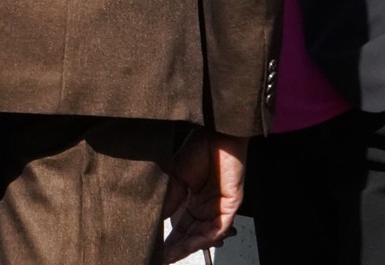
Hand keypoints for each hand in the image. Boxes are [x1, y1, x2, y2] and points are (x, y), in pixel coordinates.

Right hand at [161, 130, 247, 259]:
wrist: (217, 133)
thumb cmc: (199, 147)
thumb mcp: (175, 177)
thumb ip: (168, 200)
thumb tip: (154, 219)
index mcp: (191, 200)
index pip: (179, 227)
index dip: (168, 241)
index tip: (155, 251)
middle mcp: (205, 207)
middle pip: (190, 236)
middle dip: (176, 249)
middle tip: (160, 258)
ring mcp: (218, 208)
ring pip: (203, 236)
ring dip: (188, 247)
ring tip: (171, 255)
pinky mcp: (230, 206)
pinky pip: (218, 228)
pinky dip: (204, 239)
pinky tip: (190, 244)